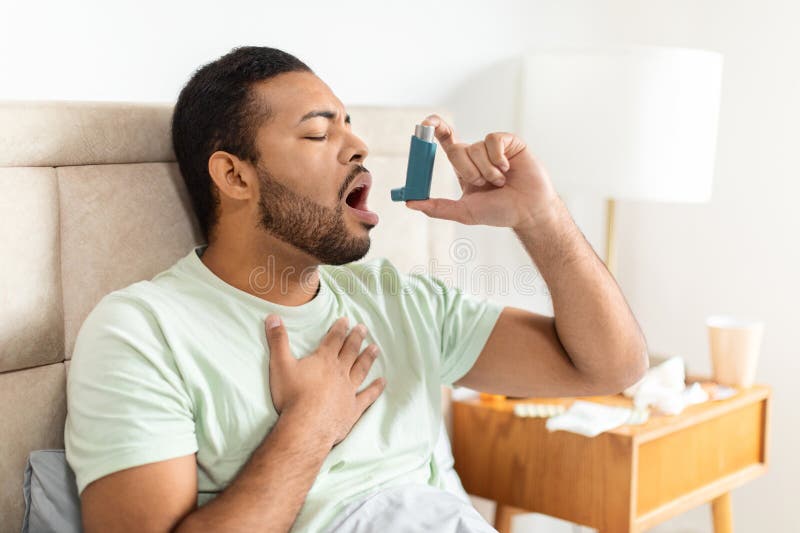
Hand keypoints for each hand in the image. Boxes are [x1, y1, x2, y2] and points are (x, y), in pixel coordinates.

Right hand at [265, 315, 385, 446]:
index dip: (339, 329)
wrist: (307, 426)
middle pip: (350, 351)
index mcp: (323, 360)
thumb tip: (272, 317)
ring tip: (375, 348)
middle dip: (356, 338)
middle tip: (363, 328)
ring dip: (368, 358)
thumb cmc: (292, 396)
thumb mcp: (280, 365)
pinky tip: (382, 382)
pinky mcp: (353, 408)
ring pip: (361, 369)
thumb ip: (277, 341)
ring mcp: (348, 390)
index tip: (346, 320)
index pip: (333, 340)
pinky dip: (375, 389)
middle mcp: (339, 372)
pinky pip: (367, 396)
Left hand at [405, 114, 559, 230]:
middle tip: (482, 184)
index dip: (434, 128)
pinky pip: (493, 140)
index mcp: (464, 166)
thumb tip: (410, 202)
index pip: (445, 141)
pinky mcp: (510, 142)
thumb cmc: (500, 212)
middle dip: (466, 170)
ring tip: (500, 182)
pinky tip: (508, 168)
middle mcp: (476, 154)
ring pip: (476, 148)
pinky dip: (497, 158)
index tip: (425, 124)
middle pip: (456, 149)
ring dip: (486, 171)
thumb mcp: (464, 212)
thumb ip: (437, 207)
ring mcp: (493, 147)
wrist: (528, 211)